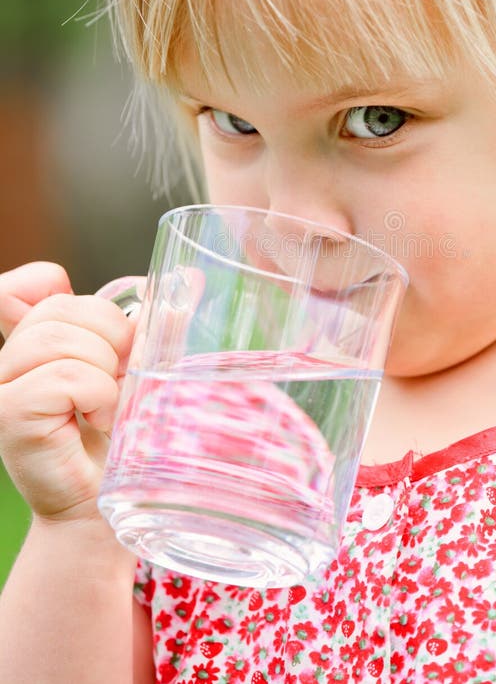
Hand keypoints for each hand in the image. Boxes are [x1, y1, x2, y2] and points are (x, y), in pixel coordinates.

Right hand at [0, 263, 136, 522]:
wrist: (107, 503)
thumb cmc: (121, 437)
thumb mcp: (138, 368)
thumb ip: (149, 324)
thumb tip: (187, 281)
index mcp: (37, 340)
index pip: (30, 285)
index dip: (54, 285)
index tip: (98, 326)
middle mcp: (10, 359)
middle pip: (61, 308)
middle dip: (109, 337)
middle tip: (119, 379)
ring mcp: (3, 385)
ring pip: (59, 339)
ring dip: (104, 370)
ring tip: (108, 404)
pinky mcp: (9, 414)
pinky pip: (64, 377)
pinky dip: (97, 395)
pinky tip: (98, 420)